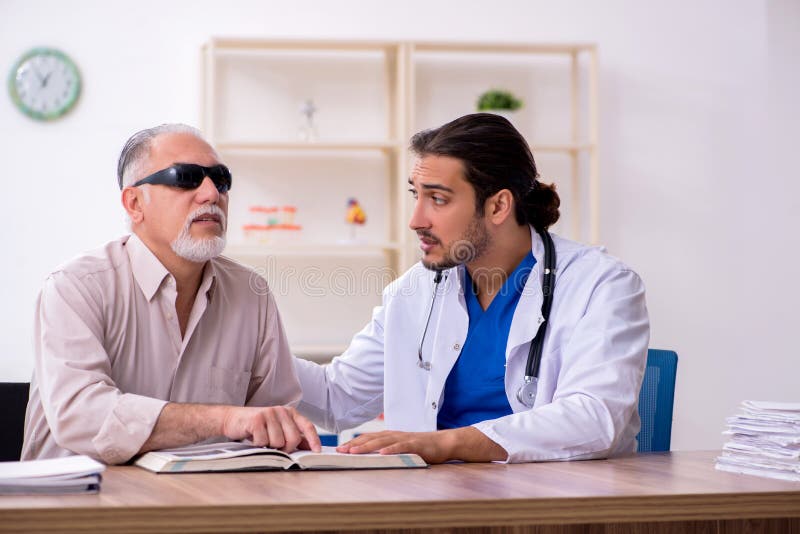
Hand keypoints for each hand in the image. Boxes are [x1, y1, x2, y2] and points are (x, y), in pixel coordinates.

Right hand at [221, 405, 320, 452]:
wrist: (233, 419)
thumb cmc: (257, 426)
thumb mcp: (278, 429)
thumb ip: (293, 436)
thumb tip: (309, 447)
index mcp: (289, 413)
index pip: (307, 426)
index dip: (314, 440)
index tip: (317, 452)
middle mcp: (281, 411)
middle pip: (293, 438)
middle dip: (286, 448)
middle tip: (275, 447)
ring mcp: (269, 414)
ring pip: (278, 442)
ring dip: (269, 446)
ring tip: (263, 439)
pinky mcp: (257, 419)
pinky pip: (263, 441)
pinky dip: (258, 444)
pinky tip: (254, 437)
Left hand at [336, 430, 454, 463]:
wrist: (442, 442)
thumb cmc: (421, 447)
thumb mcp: (401, 448)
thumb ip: (387, 450)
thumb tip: (370, 457)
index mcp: (389, 436)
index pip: (368, 438)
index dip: (353, 442)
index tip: (339, 449)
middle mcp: (394, 435)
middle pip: (371, 438)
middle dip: (355, 444)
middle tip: (340, 450)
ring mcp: (404, 439)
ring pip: (382, 441)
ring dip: (367, 446)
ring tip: (354, 451)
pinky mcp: (415, 445)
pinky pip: (401, 447)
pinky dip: (391, 449)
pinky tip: (381, 453)